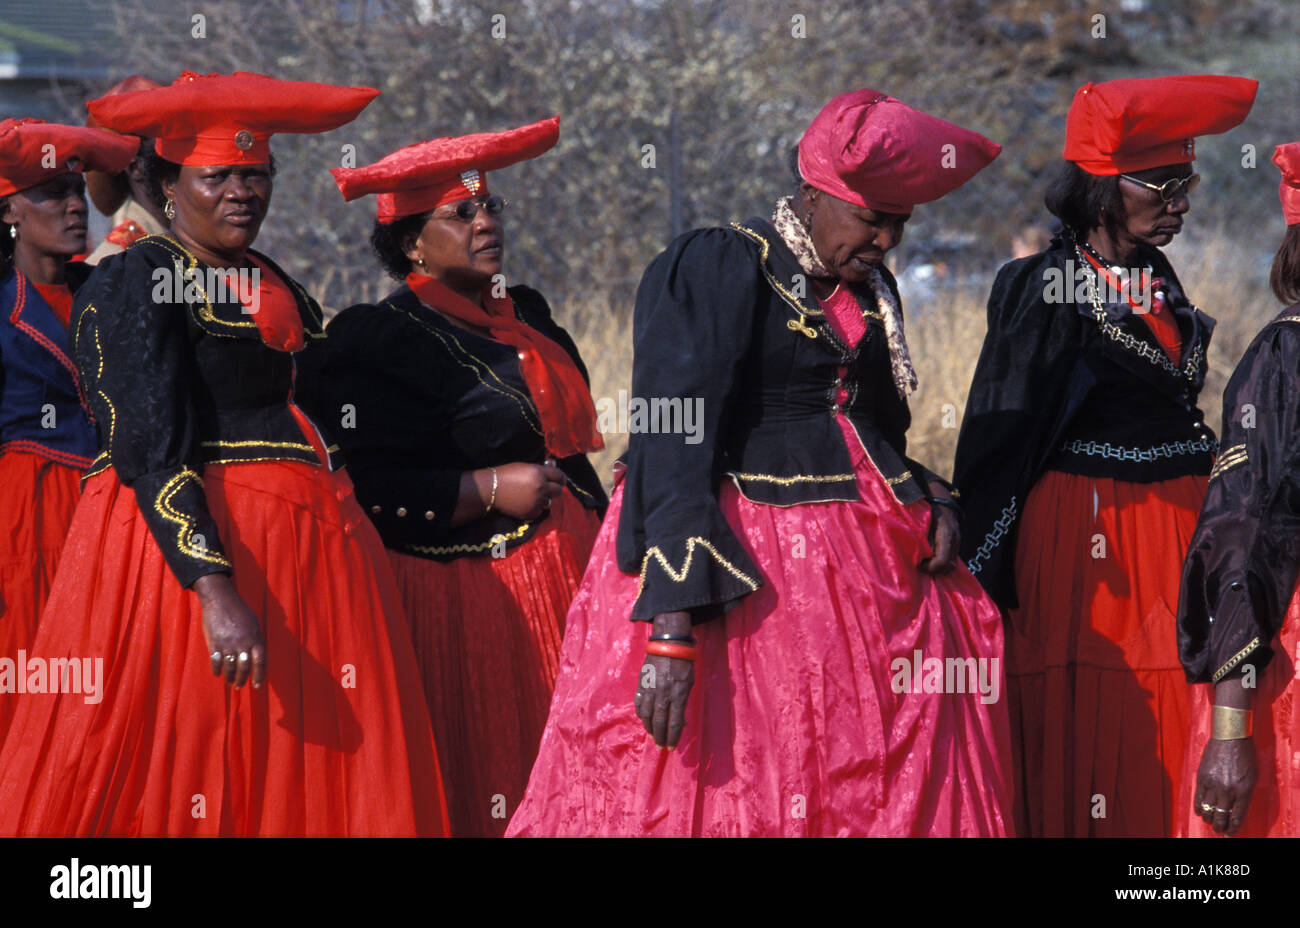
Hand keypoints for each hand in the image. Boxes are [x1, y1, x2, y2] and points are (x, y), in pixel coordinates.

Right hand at [193, 573, 265, 688]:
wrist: (221, 600)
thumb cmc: (240, 611)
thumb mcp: (254, 623)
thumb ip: (256, 639)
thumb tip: (258, 655)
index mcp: (255, 638)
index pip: (260, 662)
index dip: (260, 675)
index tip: (258, 686)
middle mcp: (243, 643)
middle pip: (245, 668)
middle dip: (243, 680)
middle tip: (240, 686)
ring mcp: (228, 644)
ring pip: (231, 667)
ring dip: (230, 677)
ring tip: (230, 682)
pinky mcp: (214, 643)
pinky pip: (216, 662)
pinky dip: (216, 670)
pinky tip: (217, 673)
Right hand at [487, 460, 565, 520]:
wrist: (491, 489)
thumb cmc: (506, 474)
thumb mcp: (524, 467)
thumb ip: (540, 469)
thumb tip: (554, 466)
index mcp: (539, 473)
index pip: (559, 476)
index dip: (560, 478)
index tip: (560, 480)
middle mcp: (541, 488)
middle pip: (558, 491)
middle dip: (555, 489)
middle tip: (550, 489)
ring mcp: (536, 501)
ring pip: (549, 502)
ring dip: (545, 499)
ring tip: (534, 496)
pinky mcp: (531, 513)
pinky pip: (540, 511)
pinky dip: (535, 508)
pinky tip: (526, 503)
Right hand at [633, 610, 693, 748]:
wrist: (668, 644)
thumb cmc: (683, 664)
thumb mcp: (689, 683)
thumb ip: (683, 702)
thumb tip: (680, 721)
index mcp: (678, 694)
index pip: (675, 722)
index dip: (673, 736)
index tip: (671, 747)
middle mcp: (663, 694)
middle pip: (659, 721)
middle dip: (660, 737)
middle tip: (660, 747)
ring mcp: (650, 689)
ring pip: (647, 715)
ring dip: (649, 728)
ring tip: (653, 736)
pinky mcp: (641, 684)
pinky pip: (639, 703)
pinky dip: (641, 714)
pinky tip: (644, 720)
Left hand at [919, 482, 959, 574]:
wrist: (939, 496)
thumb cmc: (925, 507)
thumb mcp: (919, 520)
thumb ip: (919, 537)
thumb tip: (915, 555)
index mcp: (945, 532)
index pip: (942, 560)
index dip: (930, 567)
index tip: (918, 564)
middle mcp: (955, 537)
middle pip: (949, 565)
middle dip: (934, 570)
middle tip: (920, 566)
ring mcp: (958, 539)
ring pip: (952, 563)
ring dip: (938, 567)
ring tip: (924, 563)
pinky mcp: (956, 541)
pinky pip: (951, 558)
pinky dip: (941, 562)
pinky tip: (929, 559)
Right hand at [1194, 737, 1255, 834]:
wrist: (1230, 737)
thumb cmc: (1244, 755)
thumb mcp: (1252, 778)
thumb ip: (1244, 795)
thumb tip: (1235, 810)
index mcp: (1243, 790)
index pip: (1237, 816)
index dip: (1232, 828)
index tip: (1229, 834)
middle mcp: (1228, 789)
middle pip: (1221, 816)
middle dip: (1220, 826)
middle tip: (1219, 830)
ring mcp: (1213, 783)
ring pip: (1208, 809)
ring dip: (1209, 819)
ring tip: (1210, 822)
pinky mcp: (1202, 777)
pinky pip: (1198, 798)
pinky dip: (1199, 808)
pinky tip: (1200, 812)